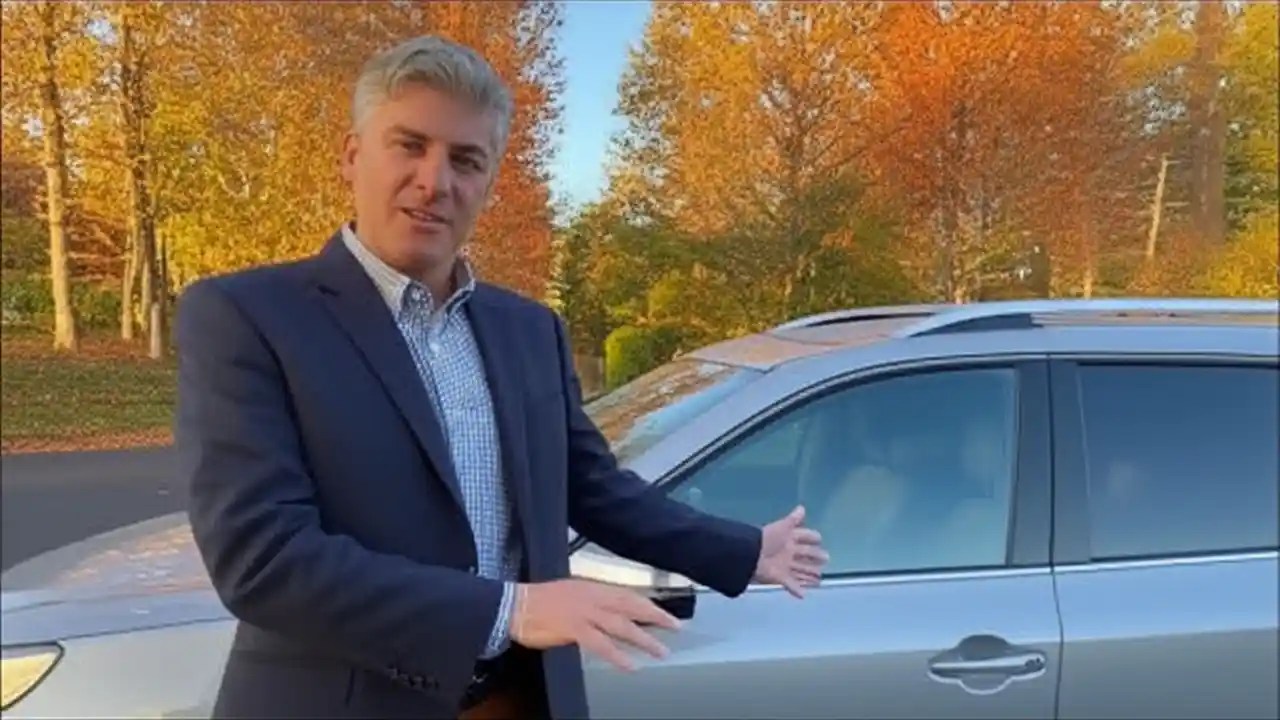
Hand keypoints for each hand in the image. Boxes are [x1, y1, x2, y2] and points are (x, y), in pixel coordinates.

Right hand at [509, 578, 680, 671]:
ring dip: (643, 639)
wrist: (515, 604)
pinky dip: (619, 655)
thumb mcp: (569, 591)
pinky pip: (602, 644)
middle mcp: (593, 596)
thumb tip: (604, 612)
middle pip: (632, 606)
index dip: (647, 603)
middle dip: (655, 616)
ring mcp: (585, 612)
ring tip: (660, 651)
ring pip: (622, 625)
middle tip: (675, 627)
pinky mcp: (575, 628)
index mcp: (591, 587)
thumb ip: (589, 600)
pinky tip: (631, 665)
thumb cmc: (537, 600)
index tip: (662, 611)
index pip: (627, 594)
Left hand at [752, 505, 828, 597]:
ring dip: (809, 575)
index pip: (803, 537)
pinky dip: (797, 589)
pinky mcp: (780, 578)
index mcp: (788, 539)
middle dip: (815, 557)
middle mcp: (788, 552)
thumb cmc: (767, 539)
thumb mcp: (782, 527)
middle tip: (826, 558)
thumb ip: (793, 519)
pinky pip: (790, 584)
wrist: (751, 555)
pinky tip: (803, 595)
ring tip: (819, 579)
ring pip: (800, 570)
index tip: (819, 539)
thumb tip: (802, 507)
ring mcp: (784, 566)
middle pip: (805, 555)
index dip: (811, 537)